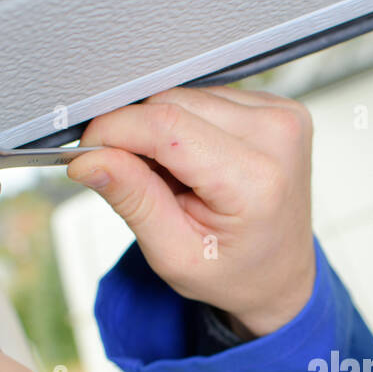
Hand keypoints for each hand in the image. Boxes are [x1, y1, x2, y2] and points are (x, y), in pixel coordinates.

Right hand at [67, 85, 315, 337]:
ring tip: (177, 179)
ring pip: (186, 95)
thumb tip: (89, 159)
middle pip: (173, 103)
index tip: (87, 153)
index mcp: (257, 181)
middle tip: (142, 183)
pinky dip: (189, 127)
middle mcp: (277, 136)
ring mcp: (284, 115)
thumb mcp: (175, 255)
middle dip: (139, 136)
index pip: (166, 126)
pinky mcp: (278, 106)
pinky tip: (197, 162)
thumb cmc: (234, 272)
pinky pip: (208, 97)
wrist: (282, 276)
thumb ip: (133, 201)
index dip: (114, 130)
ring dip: (165, 131)